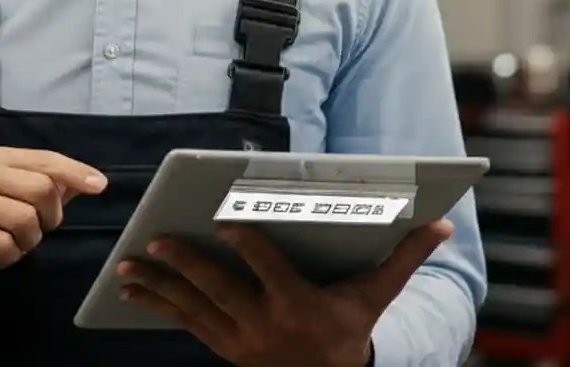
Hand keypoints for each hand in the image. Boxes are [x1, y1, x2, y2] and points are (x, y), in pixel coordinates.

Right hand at [0, 147, 107, 297]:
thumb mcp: (26, 199)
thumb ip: (57, 186)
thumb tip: (96, 181)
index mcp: (0, 158)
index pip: (47, 160)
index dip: (76, 173)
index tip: (100, 187)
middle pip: (41, 189)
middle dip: (49, 217)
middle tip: (37, 227)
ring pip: (24, 219)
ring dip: (28, 239)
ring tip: (14, 240)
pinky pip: (3, 245)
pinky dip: (9, 255)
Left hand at [118, 219, 453, 366]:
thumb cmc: (350, 328)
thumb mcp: (377, 296)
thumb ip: (404, 257)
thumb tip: (441, 224)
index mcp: (299, 306)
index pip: (270, 272)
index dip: (248, 247)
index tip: (225, 222)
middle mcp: (264, 326)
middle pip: (220, 291)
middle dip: (187, 265)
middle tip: (158, 239)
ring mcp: (239, 340)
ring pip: (192, 309)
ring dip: (158, 287)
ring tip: (128, 266)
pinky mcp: (223, 346)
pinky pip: (185, 324)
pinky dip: (157, 306)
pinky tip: (131, 290)